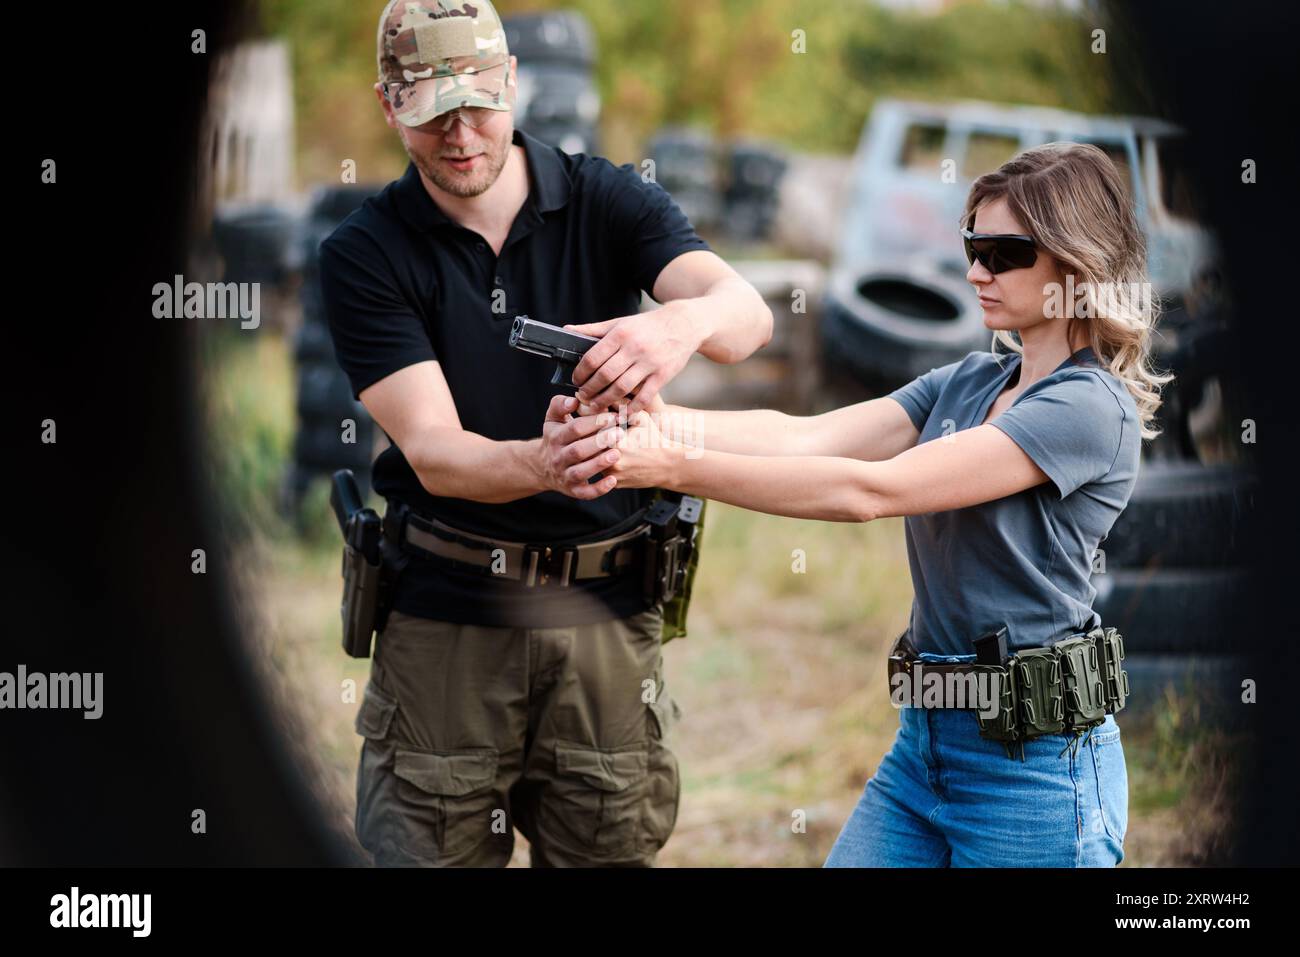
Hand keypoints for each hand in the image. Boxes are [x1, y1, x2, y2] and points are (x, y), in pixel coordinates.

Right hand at [538, 394, 621, 498]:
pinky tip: (613, 480)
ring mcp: (565, 475)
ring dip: (599, 464)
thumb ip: (559, 404)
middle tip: (619, 433)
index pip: (574, 429)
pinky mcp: (573, 490)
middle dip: (599, 442)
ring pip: (580, 472)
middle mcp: (558, 458)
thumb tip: (573, 400)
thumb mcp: (552, 419)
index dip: (594, 422)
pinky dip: (598, 489)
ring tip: (616, 454)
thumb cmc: (556, 437)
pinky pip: (585, 493)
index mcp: (555, 438)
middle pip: (577, 451)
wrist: (543, 467)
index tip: (613, 416)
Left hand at [565, 302, 700, 414]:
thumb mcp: (620, 322)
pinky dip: (631, 407)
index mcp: (620, 334)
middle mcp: (634, 348)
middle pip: (604, 375)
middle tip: (583, 397)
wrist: (684, 324)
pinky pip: (644, 397)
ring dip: (605, 401)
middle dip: (589, 390)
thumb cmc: (648, 325)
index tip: (576, 380)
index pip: (593, 358)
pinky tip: (622, 412)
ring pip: (621, 388)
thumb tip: (567, 331)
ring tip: (596, 406)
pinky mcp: (663, 375)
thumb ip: (593, 330)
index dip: (580, 373)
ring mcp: (650, 363)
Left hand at [587, 408, 675, 489]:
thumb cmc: (654, 439)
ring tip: (594, 442)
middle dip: (586, 439)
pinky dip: (601, 464)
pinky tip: (605, 455)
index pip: (590, 431)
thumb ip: (622, 406)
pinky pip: (600, 472)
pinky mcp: (614, 484)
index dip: (588, 424)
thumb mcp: (641, 418)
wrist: (668, 465)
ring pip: (591, 461)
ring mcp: (612, 475)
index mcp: (615, 443)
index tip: (587, 419)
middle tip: (585, 431)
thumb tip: (603, 398)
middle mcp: (611, 461)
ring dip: (591, 452)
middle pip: (587, 447)